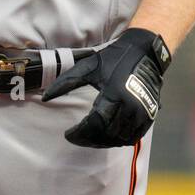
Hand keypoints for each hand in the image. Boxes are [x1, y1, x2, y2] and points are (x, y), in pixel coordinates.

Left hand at [40, 28, 170, 147]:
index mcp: (114, 94)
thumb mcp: (88, 67)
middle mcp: (130, 107)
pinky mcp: (149, 116)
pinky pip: (132, 138)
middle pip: (105, 135)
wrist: (145, 52)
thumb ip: (65, 82)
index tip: (67, 134)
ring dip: (102, 142)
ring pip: (119, 140)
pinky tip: (106, 136)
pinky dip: (117, 141)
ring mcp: (142, 113)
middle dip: (88, 140)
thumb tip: (44, 97)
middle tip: (77, 137)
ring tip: (89, 138)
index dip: (78, 134)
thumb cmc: (115, 59)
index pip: (93, 124)